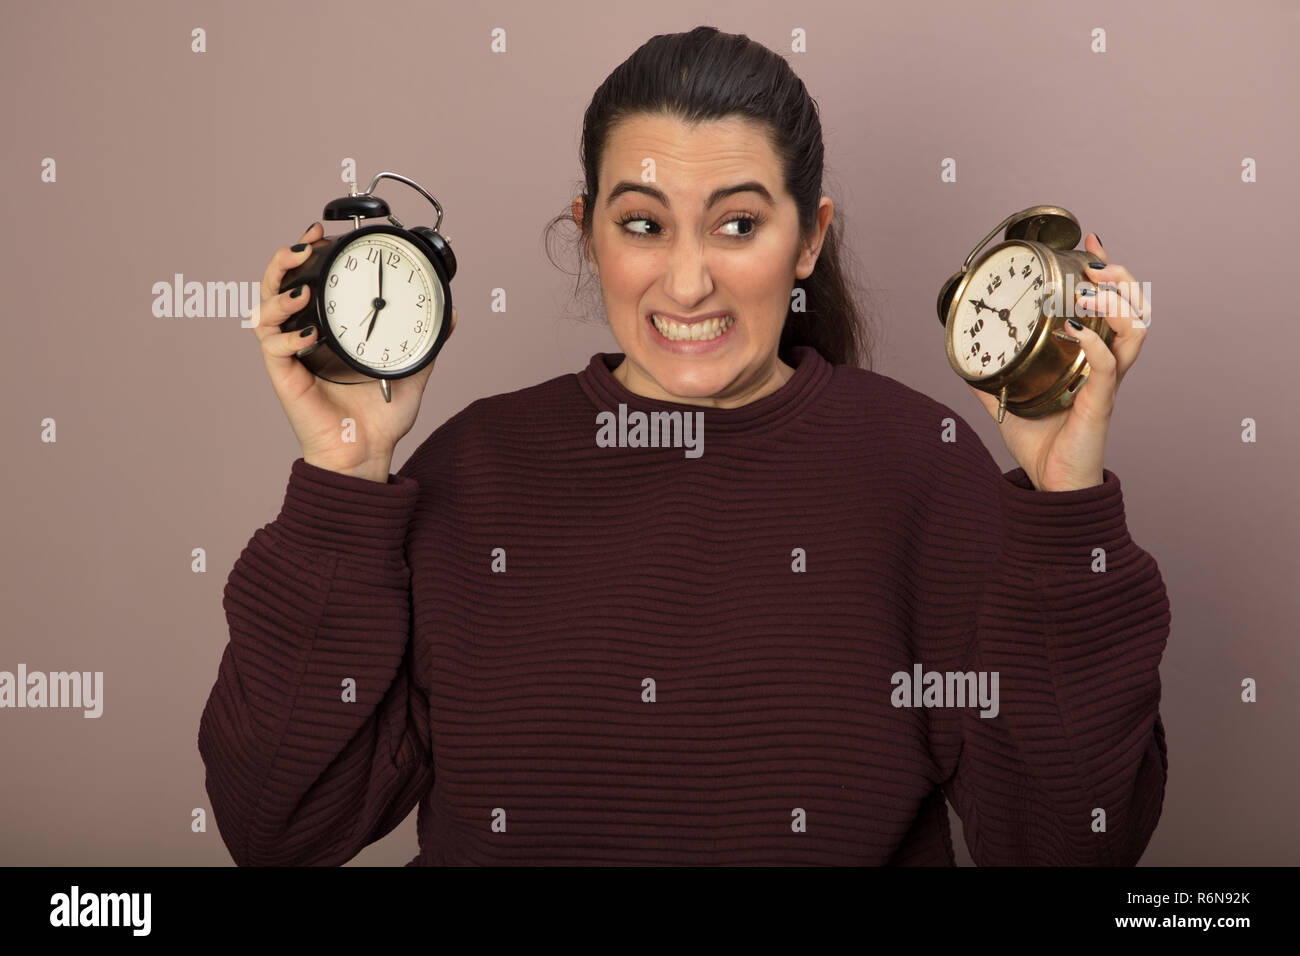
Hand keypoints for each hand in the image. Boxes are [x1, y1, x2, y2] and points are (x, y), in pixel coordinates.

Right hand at [250, 222, 457, 478]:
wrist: (368, 453)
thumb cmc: (381, 417)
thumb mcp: (411, 368)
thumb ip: (428, 339)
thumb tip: (452, 312)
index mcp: (327, 329)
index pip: (307, 281)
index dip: (308, 255)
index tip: (322, 233)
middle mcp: (303, 337)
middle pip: (276, 286)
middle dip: (285, 260)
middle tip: (307, 244)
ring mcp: (292, 356)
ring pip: (264, 311)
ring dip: (279, 292)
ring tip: (302, 288)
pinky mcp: (285, 378)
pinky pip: (274, 348)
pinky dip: (288, 335)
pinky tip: (311, 333)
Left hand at [965, 232, 1148, 491]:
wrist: (1052, 489)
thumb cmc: (1041, 449)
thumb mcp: (1009, 405)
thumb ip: (992, 381)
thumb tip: (966, 363)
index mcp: (1091, 362)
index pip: (1113, 309)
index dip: (1109, 275)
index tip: (1092, 245)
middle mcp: (1106, 368)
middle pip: (1135, 310)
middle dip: (1120, 279)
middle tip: (1094, 262)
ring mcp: (1106, 385)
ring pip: (1134, 331)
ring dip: (1113, 303)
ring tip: (1086, 291)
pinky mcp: (1100, 404)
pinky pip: (1108, 366)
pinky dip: (1095, 342)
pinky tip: (1076, 329)